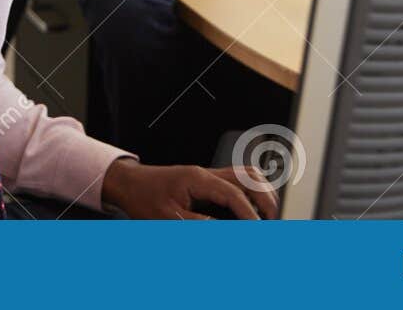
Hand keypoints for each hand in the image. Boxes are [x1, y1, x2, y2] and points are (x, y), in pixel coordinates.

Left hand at [100, 158, 278, 219]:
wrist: (129, 183)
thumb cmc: (144, 198)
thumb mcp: (167, 218)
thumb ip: (197, 224)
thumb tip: (223, 229)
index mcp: (198, 179)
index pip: (233, 194)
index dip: (249, 214)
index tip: (258, 229)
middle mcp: (206, 172)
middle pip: (248, 177)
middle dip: (265, 198)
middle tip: (273, 220)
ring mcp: (208, 173)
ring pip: (246, 173)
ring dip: (262, 191)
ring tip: (269, 213)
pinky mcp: (207, 179)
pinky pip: (237, 178)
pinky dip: (252, 190)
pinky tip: (254, 205)